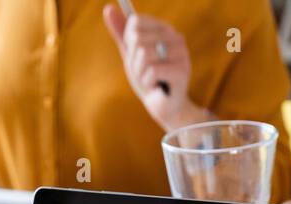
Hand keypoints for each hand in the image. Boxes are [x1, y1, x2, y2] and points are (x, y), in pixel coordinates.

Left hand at [102, 5, 208, 132]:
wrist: (163, 107)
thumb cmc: (148, 80)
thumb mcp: (131, 54)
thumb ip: (121, 32)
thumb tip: (108, 8)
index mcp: (164, 29)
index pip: (135, 22)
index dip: (129, 43)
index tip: (138, 56)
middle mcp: (176, 37)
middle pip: (137, 39)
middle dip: (134, 61)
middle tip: (145, 73)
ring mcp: (182, 54)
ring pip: (144, 54)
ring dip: (141, 73)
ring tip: (151, 80)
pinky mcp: (182, 71)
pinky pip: (152, 71)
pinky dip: (148, 82)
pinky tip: (157, 87)